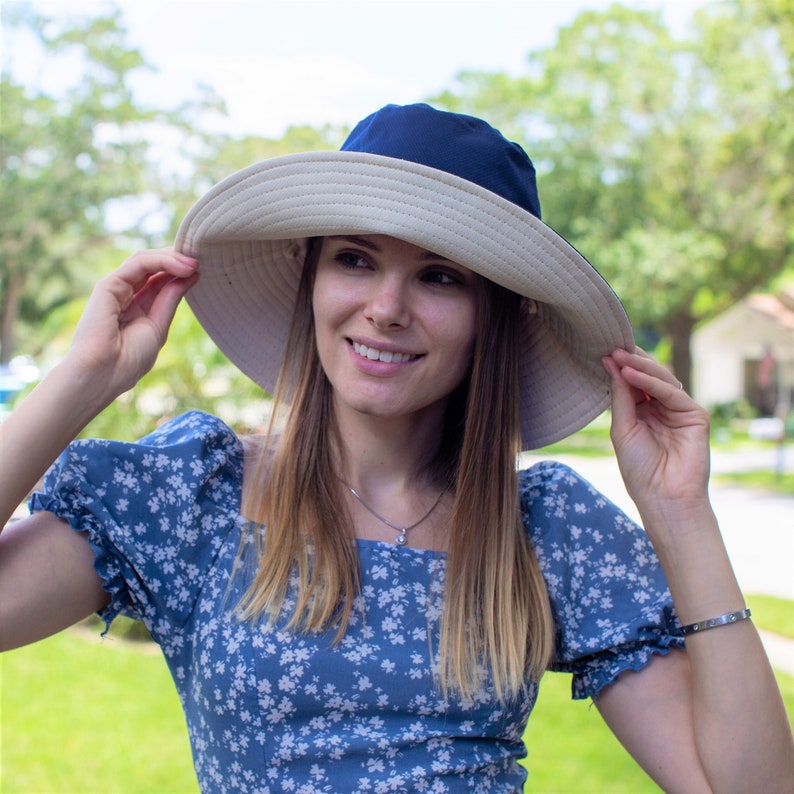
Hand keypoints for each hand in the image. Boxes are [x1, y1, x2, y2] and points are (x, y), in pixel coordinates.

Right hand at [67, 248, 197, 400]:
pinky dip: (161, 261)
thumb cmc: (128, 360)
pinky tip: (181, 267)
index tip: (202, 270)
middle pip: (153, 266)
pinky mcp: (108, 285)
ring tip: (194, 263)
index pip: (159, 279)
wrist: (103, 375)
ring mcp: (116, 288)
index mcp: (136, 306)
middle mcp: (125, 294)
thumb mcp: (158, 325)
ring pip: (145, 260)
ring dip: (172, 258)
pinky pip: (138, 264)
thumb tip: (191, 275)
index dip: (180, 271)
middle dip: (178, 260)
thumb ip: (170, 299)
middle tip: (200, 261)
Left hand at [602, 348, 710, 510]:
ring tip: (618, 355)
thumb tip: (610, 363)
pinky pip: (671, 392)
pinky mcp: (695, 416)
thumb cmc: (639, 469)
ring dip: (639, 366)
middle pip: (648, 376)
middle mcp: (662, 408)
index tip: (603, 350)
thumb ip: (619, 396)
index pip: (634, 381)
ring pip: (661, 379)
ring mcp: (680, 410)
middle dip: (630, 360)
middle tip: (611, 347)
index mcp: (644, 411)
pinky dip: (651, 382)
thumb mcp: (622, 428)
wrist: (663, 498)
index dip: (621, 366)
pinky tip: (630, 373)